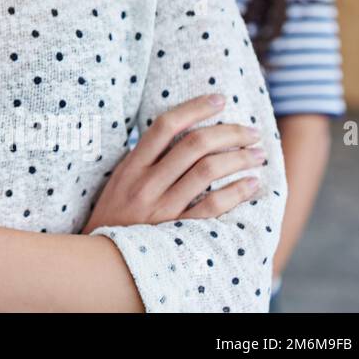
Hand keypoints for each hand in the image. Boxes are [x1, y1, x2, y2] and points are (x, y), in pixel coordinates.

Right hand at [83, 93, 266, 233]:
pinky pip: (212, 207)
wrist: (101, 259)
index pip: (165, 126)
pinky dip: (237, 192)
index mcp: (131, 166)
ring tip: (258, 154)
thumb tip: (179, 133)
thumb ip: (144, 159)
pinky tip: (252, 184)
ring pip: (207, 171)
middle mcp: (146, 183)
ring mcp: (162, 208)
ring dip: (239, 158)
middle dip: (229, 132)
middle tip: (251, 131)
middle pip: (194, 145)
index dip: (195, 108)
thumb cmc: (114, 215)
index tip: (219, 99)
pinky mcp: (176, 230)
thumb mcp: (120, 181)